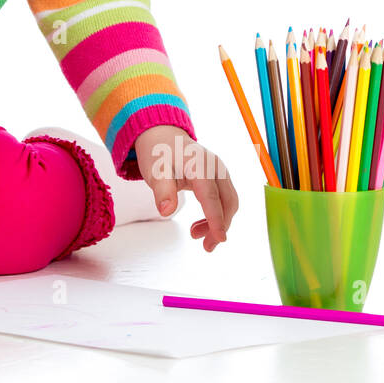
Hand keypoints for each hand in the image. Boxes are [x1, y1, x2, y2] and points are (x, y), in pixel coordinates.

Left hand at [133, 125, 237, 251]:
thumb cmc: (159, 153)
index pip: (211, 196)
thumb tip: (166, 211)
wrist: (163, 136)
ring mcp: (220, 172)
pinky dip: (217, 214)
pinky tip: (202, 224)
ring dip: (218, 222)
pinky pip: (224, 199)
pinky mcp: (220, 177)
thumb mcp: (155, 171)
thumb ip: (162, 190)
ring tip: (196, 234)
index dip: (216, 218)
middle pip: (226, 202)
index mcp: (199, 165)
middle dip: (219, 226)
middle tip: (205, 246)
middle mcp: (215, 167)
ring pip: (228, 202)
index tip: (220, 238)